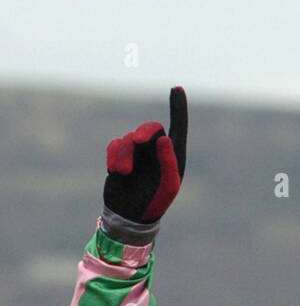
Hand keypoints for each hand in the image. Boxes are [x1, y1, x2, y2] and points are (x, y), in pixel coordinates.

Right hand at [103, 86, 187, 222]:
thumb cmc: (154, 202)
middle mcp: (156, 151)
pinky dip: (114, 157)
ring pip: (129, 139)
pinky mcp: (120, 156)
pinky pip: (114, 144)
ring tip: (124, 173)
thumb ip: (169, 161)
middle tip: (139, 141)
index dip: (178, 108)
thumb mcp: (167, 186)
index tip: (177, 88)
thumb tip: (164, 137)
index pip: (178, 127)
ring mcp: (138, 153)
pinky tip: (115, 172)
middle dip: (143, 132)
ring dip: (125, 155)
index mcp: (173, 156)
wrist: (129, 217)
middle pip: (150, 128)